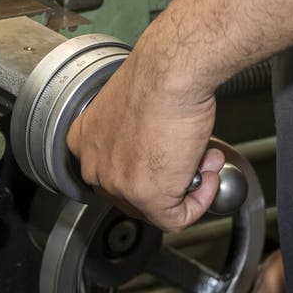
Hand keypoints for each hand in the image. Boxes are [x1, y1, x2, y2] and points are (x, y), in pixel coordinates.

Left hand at [66, 53, 223, 232]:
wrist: (170, 74)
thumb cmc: (157, 80)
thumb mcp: (130, 112)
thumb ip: (133, 138)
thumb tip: (157, 153)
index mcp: (84, 143)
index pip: (115, 174)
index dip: (152, 169)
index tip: (172, 157)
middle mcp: (93, 166)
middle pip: (133, 195)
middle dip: (170, 180)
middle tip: (195, 157)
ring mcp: (116, 183)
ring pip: (154, 209)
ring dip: (188, 187)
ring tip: (204, 158)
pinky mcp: (145, 195)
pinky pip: (175, 218)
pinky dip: (199, 202)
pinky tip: (207, 175)